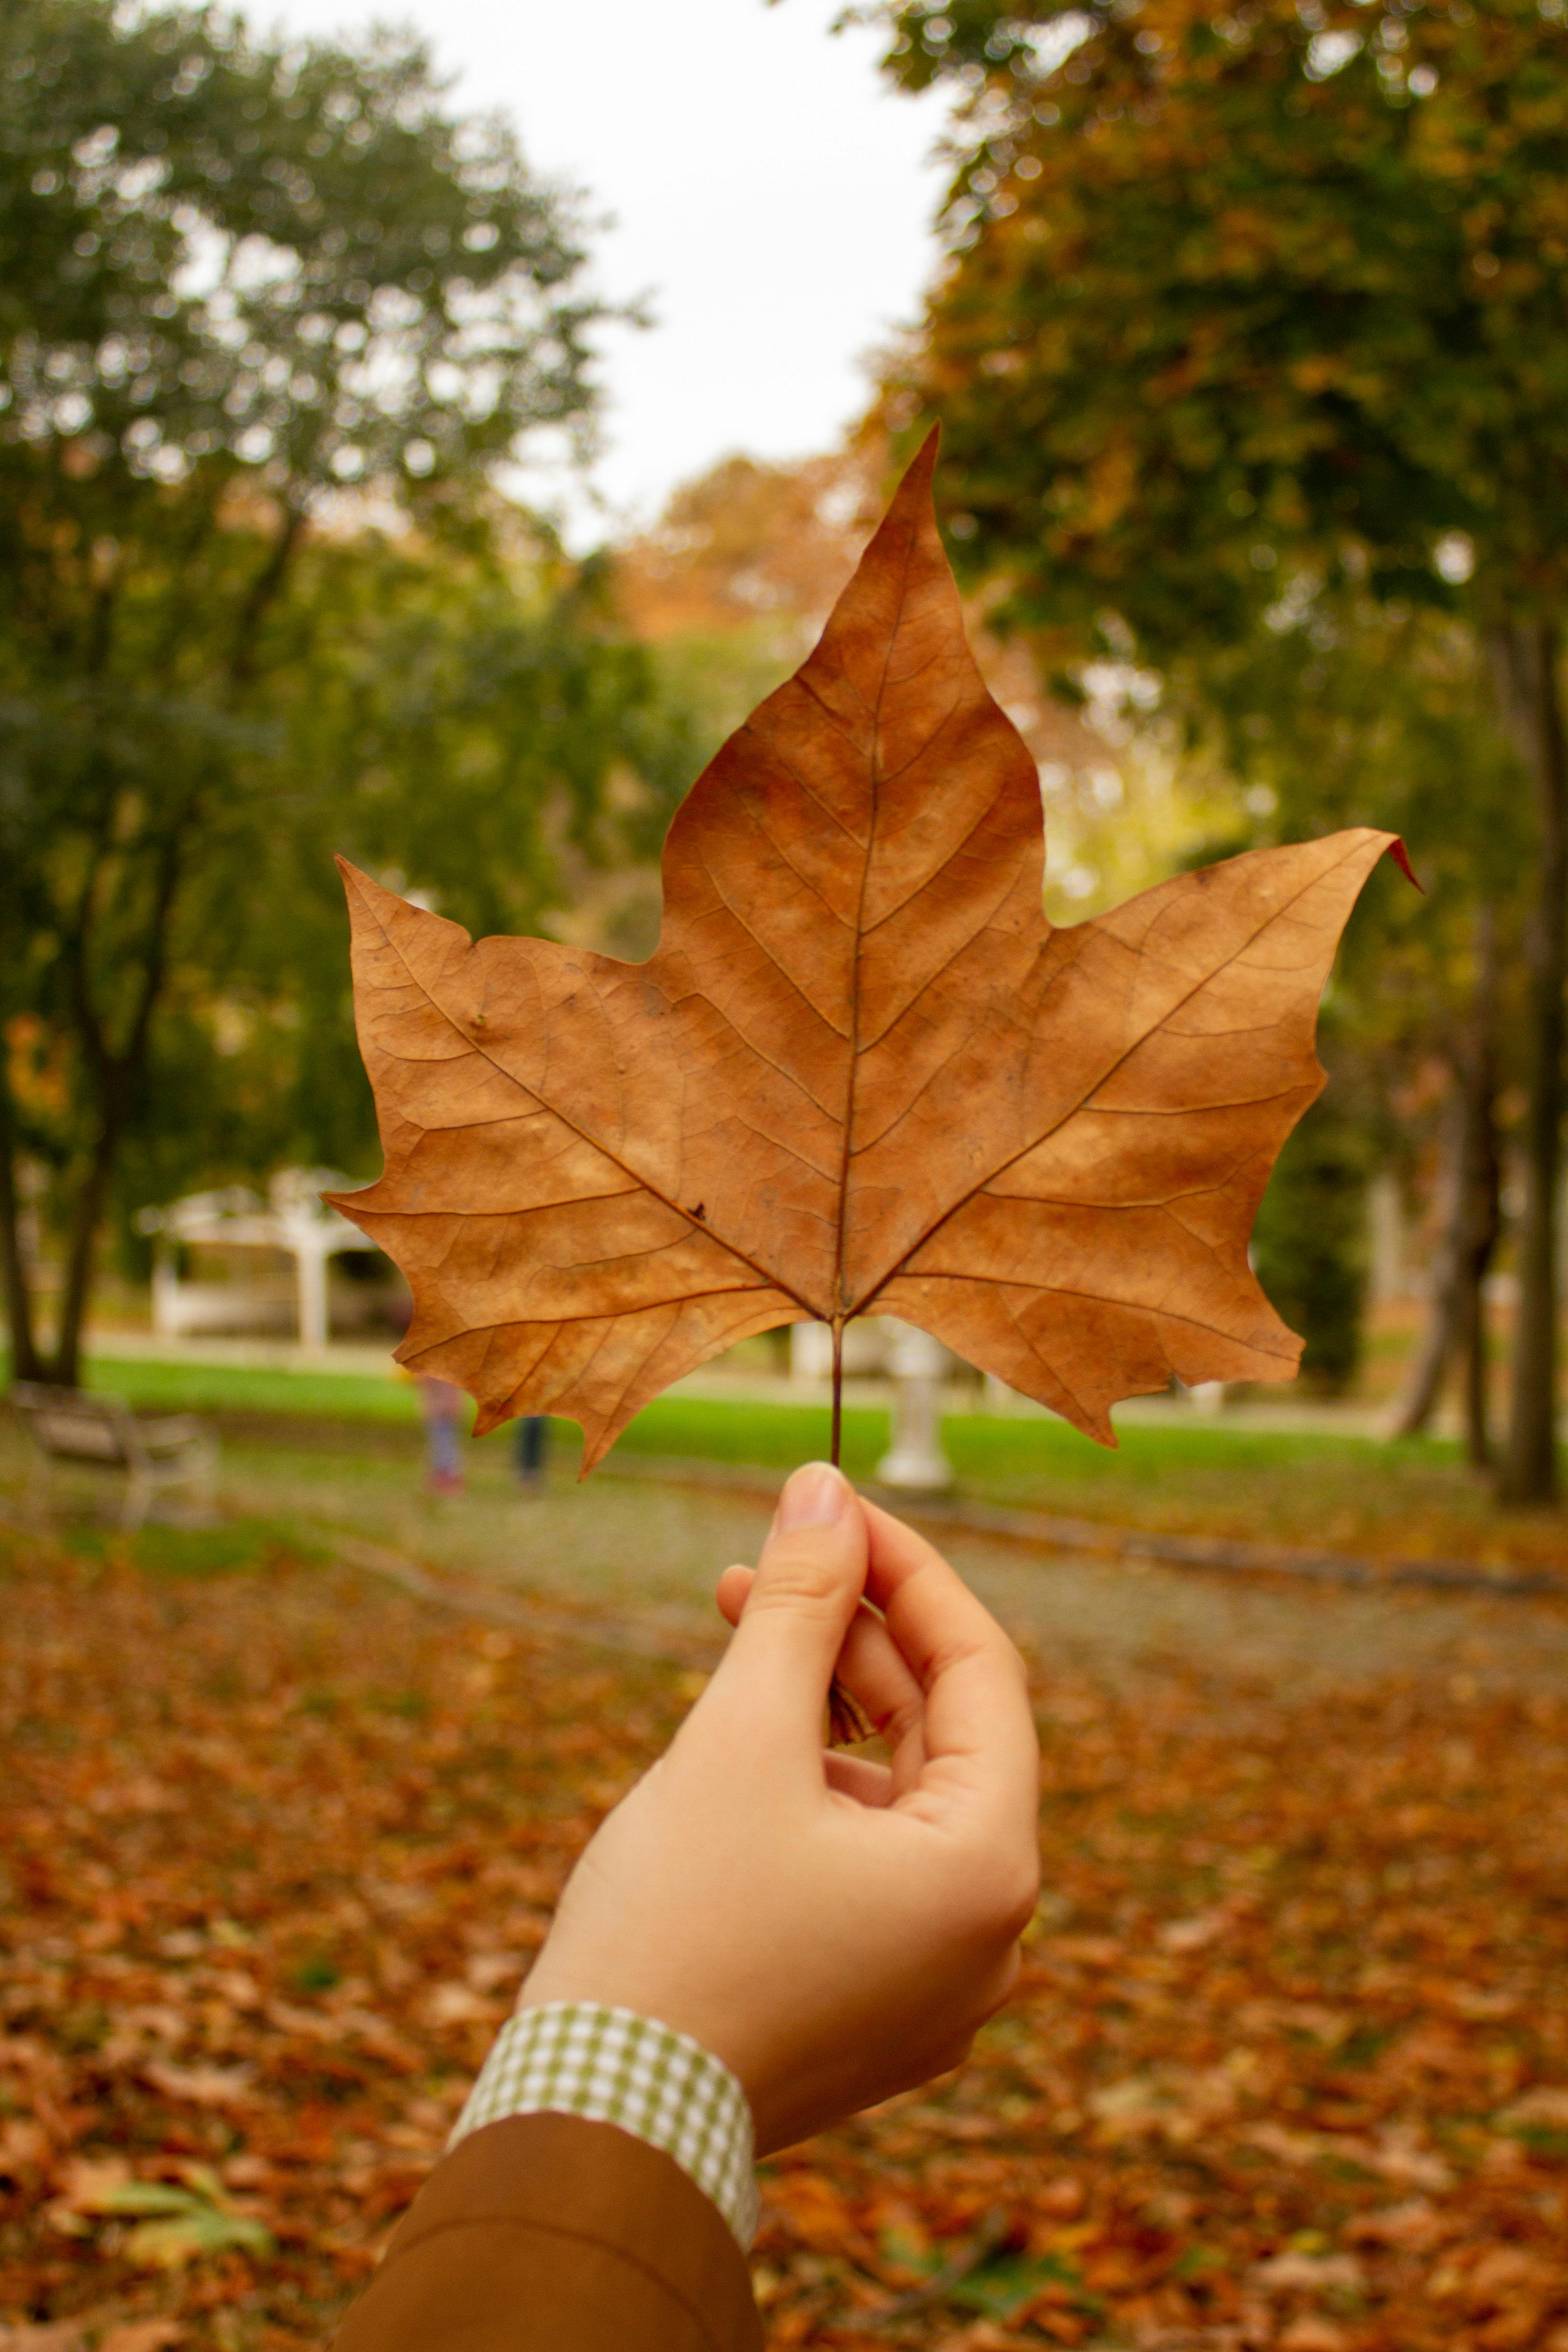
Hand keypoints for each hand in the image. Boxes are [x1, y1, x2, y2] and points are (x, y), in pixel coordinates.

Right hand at [518, 1462, 1039, 2154]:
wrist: (596, 2123)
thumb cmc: (675, 1929)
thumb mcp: (741, 1738)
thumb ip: (796, 1604)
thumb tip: (825, 1487)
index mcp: (987, 1869)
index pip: (981, 1671)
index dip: (905, 1571)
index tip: (830, 1505)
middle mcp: (986, 1935)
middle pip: (941, 1734)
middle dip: (850, 1637)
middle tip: (755, 1567)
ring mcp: (932, 1983)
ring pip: (896, 1797)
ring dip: (821, 1709)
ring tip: (731, 1638)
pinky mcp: (872, 2008)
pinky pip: (867, 1865)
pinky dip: (813, 1791)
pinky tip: (738, 1748)